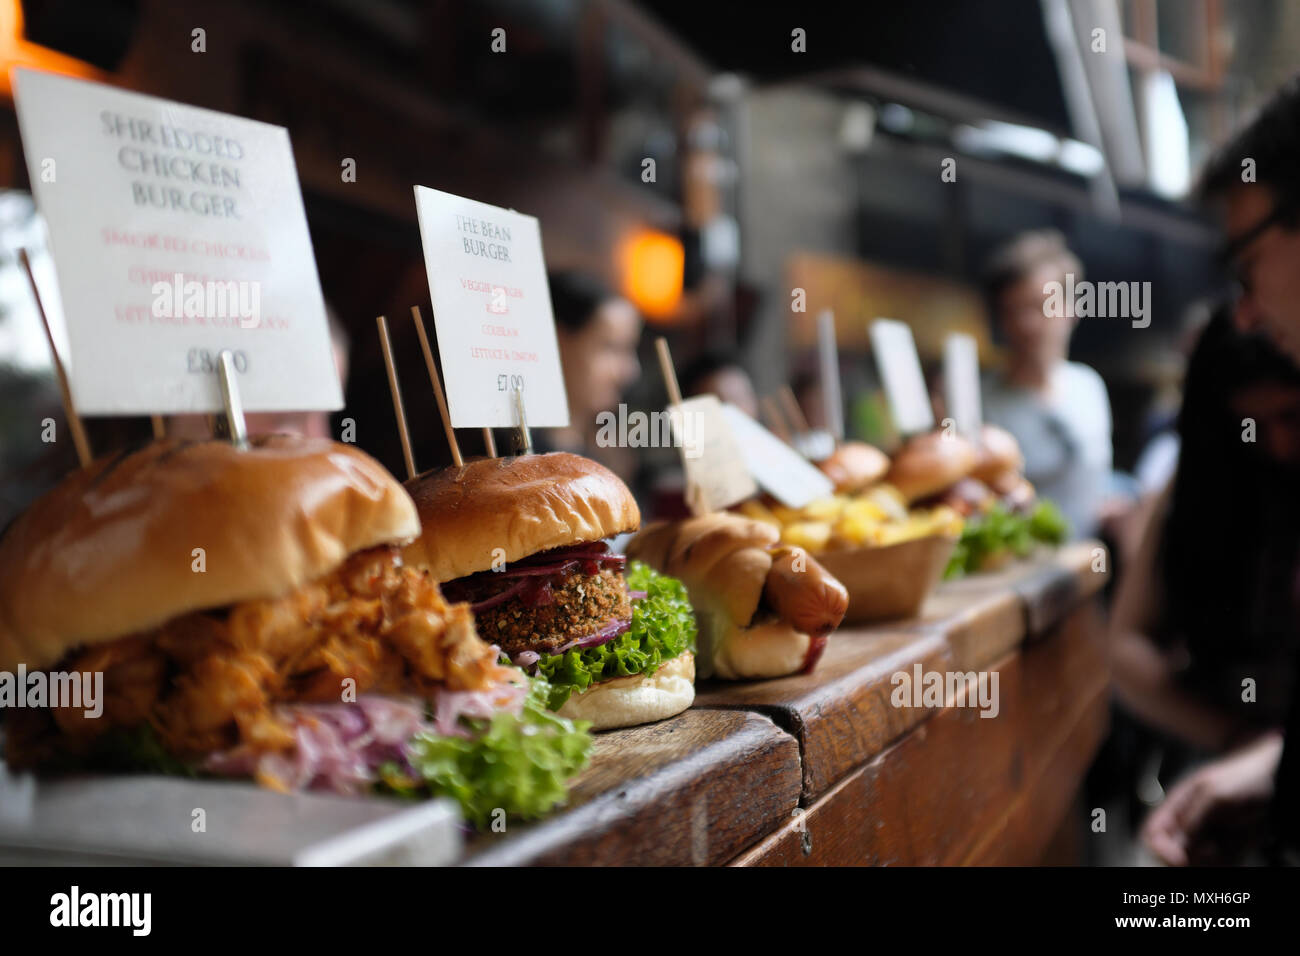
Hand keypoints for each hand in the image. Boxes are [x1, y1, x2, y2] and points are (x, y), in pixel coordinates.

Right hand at [1141, 732, 1282, 865]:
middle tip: (1211, 851)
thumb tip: (1176, 843)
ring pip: (1196, 865)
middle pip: (1171, 855)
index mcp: (1175, 809)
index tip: (1180, 858)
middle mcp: (1187, 827)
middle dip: (1188, 859)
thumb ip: (1193, 818)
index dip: (1160, 849)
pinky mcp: (1224, 850)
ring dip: (1211, 862)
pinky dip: (1226, 862)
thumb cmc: (1240, 778)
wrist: (1270, 780)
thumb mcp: (1215, 794)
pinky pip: (1217, 866)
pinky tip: (1234, 846)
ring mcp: (1205, 839)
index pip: (1152, 835)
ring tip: (1227, 844)